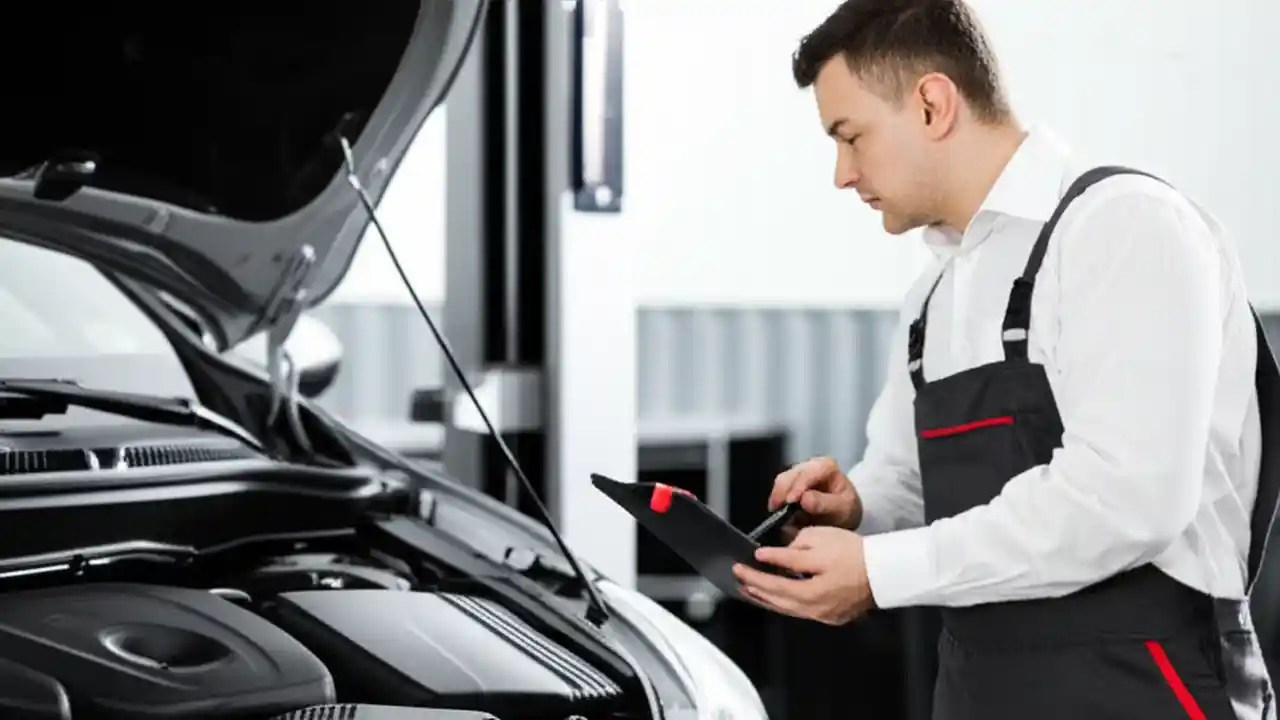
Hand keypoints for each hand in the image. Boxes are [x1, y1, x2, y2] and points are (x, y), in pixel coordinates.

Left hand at [732, 526, 875, 624]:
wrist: (884, 570)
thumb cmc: (855, 552)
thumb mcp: (820, 541)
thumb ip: (792, 551)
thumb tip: (772, 556)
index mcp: (812, 590)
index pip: (776, 580)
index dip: (759, 569)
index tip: (745, 561)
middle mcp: (815, 607)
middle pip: (777, 598)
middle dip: (754, 587)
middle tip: (738, 576)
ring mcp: (823, 615)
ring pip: (786, 609)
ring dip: (765, 598)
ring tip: (748, 589)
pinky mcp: (830, 616)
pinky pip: (799, 611)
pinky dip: (784, 603)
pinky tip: (774, 596)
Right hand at [768, 457, 861, 541]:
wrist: (842, 515)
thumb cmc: (845, 510)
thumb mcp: (842, 510)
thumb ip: (825, 504)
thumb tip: (804, 498)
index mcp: (826, 466)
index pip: (807, 473)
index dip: (797, 486)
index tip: (790, 502)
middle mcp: (809, 465)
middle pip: (789, 475)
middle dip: (782, 493)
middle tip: (778, 511)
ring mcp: (798, 472)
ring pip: (781, 482)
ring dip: (778, 498)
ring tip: (778, 514)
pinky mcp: (789, 482)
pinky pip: (778, 489)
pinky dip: (777, 501)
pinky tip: (778, 512)